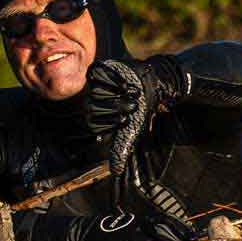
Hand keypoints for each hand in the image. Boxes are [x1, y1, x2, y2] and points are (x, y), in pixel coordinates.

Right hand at [73, 209, 195, 240]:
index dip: (180, 228)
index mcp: (141, 220)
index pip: (165, 221)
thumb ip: (147, 237)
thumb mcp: (130, 232)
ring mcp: (124, 233)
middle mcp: (135, 224)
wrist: (83, 234)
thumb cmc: (111, 237)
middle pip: (160, 233)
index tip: (194, 237)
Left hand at [85, 56, 185, 177]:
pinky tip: (124, 81)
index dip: (113, 120)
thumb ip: (122, 148)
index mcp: (94, 117)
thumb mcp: (131, 131)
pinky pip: (96, 73)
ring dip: (116, 92)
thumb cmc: (140, 110)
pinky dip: (111, 77)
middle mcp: (90, 101)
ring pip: (95, 90)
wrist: (151, 84)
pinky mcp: (98, 69)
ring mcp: (92, 85)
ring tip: (130, 91)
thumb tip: (116, 171)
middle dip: (117, 106)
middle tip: (132, 103)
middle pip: (93, 105)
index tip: (128, 117)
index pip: (93, 122)